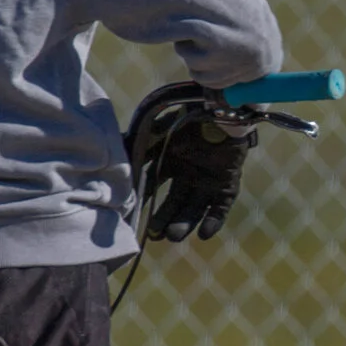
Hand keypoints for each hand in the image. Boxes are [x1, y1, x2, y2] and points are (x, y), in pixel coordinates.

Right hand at [126, 83, 254, 243]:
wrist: (221, 108)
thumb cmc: (189, 117)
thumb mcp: (160, 131)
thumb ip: (141, 146)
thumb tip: (117, 157)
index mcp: (171, 163)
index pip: (153, 189)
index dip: (144, 203)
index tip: (133, 218)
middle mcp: (188, 176)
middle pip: (174, 204)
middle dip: (164, 220)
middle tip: (154, 235)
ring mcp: (208, 181)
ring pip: (194, 209)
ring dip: (184, 224)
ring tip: (173, 236)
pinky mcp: (228, 185)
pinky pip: (221, 207)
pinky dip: (214, 221)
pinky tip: (204, 234)